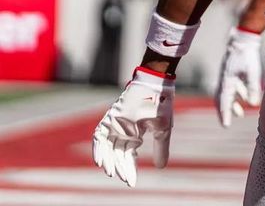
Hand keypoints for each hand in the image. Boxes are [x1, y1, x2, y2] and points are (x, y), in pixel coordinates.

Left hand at [92, 67, 174, 186]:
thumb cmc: (161, 105)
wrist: (156, 84)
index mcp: (135, 134)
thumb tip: (161, 167)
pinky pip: (100, 136)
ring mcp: (115, 124)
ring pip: (107, 147)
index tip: (131, 182)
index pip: (129, 156)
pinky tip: (100, 160)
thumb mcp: (163, 130)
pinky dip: (99, 148)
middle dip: (120, 167)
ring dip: (108, 160)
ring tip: (111, 173)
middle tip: (124, 179)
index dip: (130, 168)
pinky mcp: (110, 118)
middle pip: (117, 154)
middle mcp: (123, 131)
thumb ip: (161, 148)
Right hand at [216, 27, 262, 126]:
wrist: (243, 38)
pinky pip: (232, 87)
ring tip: (240, 113)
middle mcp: (224, 80)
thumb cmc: (247, 55)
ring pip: (227, 94)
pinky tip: (245, 97)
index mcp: (226, 82)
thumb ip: (253, 88)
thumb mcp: (252, 72)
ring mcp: (227, 75)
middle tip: (226, 122)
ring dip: (232, 104)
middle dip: (224, 111)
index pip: (224, 102)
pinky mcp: (232, 71)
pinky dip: (237, 94)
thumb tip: (253, 105)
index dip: (225, 115)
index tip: (226, 126)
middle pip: (221, 99)